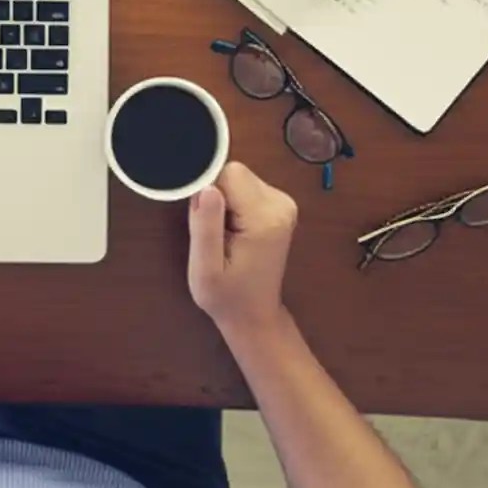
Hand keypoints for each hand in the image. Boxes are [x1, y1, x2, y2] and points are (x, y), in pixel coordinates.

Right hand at [187, 162, 297, 333]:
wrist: (255, 315)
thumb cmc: (227, 297)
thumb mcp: (205, 269)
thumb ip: (205, 226)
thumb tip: (204, 187)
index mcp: (265, 219)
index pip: (228, 174)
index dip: (207, 193)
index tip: (203, 222)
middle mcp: (281, 204)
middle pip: (235, 173)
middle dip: (216, 196)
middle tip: (214, 232)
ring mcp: (285, 204)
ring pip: (239, 178)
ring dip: (224, 200)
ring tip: (224, 234)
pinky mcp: (281, 205)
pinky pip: (246, 187)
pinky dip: (233, 203)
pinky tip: (233, 230)